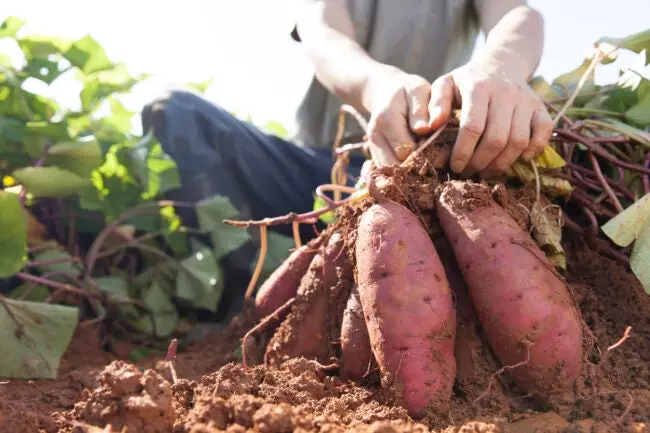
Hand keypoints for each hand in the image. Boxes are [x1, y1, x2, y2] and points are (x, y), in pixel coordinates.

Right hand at [362, 65, 435, 166]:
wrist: (383, 91)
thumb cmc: (407, 90)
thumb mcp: (418, 90)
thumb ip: (421, 109)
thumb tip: (423, 129)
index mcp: (387, 119)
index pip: (406, 149)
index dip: (425, 154)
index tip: (440, 151)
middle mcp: (375, 135)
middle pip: (396, 165)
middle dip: (417, 167)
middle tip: (435, 162)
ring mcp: (372, 146)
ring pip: (390, 172)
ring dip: (408, 173)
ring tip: (425, 166)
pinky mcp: (374, 153)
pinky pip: (387, 171)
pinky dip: (401, 173)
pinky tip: (415, 166)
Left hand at [428, 57, 552, 175]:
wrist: (502, 63)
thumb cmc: (467, 80)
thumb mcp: (445, 84)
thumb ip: (435, 104)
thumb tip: (429, 127)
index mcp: (479, 88)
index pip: (472, 127)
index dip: (463, 152)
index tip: (455, 166)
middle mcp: (506, 93)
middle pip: (497, 138)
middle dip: (481, 162)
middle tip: (469, 172)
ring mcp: (526, 100)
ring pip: (519, 141)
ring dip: (502, 162)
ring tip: (487, 170)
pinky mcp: (540, 106)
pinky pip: (544, 132)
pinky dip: (534, 149)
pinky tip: (519, 159)